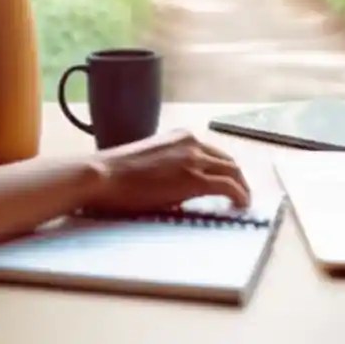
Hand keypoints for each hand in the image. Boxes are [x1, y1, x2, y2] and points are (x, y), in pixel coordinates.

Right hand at [84, 130, 251, 213]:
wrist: (102, 175)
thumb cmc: (114, 174)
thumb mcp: (148, 161)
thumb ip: (168, 166)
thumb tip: (178, 187)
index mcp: (180, 136)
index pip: (212, 152)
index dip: (223, 168)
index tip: (227, 181)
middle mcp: (191, 142)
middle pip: (227, 160)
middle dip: (237, 177)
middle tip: (240, 194)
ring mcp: (194, 159)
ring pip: (233, 171)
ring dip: (241, 188)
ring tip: (242, 203)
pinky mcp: (195, 179)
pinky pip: (228, 187)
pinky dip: (239, 196)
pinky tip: (240, 207)